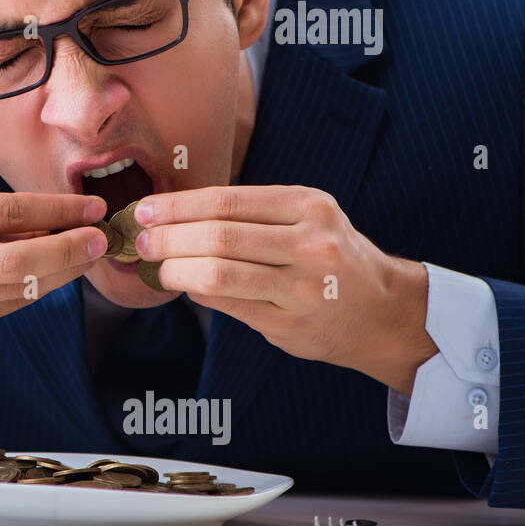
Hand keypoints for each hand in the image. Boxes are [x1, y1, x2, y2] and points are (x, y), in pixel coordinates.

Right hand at [0, 187, 107, 340]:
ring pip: (14, 291)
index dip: (58, 210)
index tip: (92, 207)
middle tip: (101, 239)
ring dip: (58, 274)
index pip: (6, 214)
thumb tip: (49, 219)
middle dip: (69, 251)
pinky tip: (48, 276)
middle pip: (17, 262)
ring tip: (83, 256)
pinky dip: (28, 291)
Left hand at [132, 185, 437, 393]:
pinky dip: (200, 294)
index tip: (145, 210)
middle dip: (169, 238)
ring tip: (155, 266)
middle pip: (219, 236)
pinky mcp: (292, 324)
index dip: (178, 206)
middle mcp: (311, 243)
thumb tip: (175, 216)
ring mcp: (303, 287)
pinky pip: (230, 306)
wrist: (384, 310)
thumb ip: (251, 215)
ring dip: (176, 269)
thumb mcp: (306, 219)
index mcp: (308, 207)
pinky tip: (186, 286)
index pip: (226, 201)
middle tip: (140, 240)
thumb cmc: (332, 257)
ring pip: (220, 273)